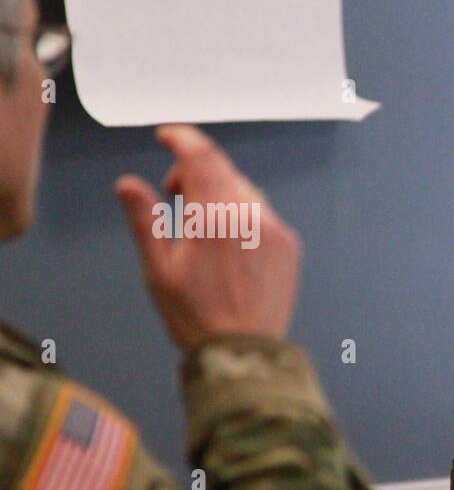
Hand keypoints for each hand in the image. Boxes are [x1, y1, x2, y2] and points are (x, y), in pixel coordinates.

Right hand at [115, 124, 300, 350]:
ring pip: (244, 192)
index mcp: (214, 218)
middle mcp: (250, 216)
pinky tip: (229, 244)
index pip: (201, 156)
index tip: (167, 136)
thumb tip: (127, 183)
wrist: (245, 353)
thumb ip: (145, 220)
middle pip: (223, 171)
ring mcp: (275, 231)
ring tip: (201, 224)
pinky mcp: (289, 246)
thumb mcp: (159, 270)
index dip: (182, 138)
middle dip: (195, 171)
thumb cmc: (196, 316)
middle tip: (175, 193)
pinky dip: (243, 215)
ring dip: (220, 193)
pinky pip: (264, 215)